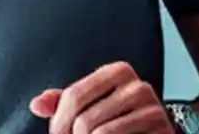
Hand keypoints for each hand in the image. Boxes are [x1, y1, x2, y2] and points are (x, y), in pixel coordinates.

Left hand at [30, 61, 174, 133]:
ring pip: (101, 133)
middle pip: (86, 119)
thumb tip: (37, 105)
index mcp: (118, 71)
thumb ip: (63, 102)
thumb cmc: (118, 119)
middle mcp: (139, 87)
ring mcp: (154, 110)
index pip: (74, 95)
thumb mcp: (90, 104)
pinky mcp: (162, 130)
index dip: (58, 122)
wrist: (158, 133)